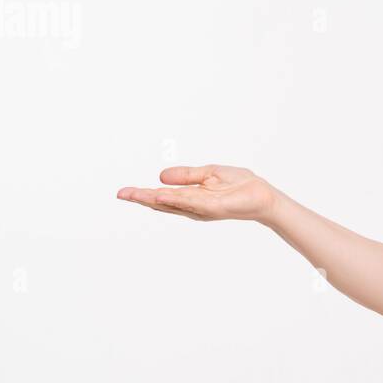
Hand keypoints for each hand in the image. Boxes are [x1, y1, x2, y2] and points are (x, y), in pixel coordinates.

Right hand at [117, 165, 278, 222]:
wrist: (262, 195)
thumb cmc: (240, 185)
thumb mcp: (209, 173)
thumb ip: (186, 175)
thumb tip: (161, 176)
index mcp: (191, 198)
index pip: (163, 195)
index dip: (143, 194)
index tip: (124, 192)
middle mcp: (193, 206)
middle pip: (162, 203)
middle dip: (141, 198)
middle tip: (120, 194)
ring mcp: (201, 208)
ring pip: (172, 203)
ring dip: (152, 199)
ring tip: (133, 195)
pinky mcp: (212, 207)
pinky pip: (190, 202)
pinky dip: (174, 199)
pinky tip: (160, 196)